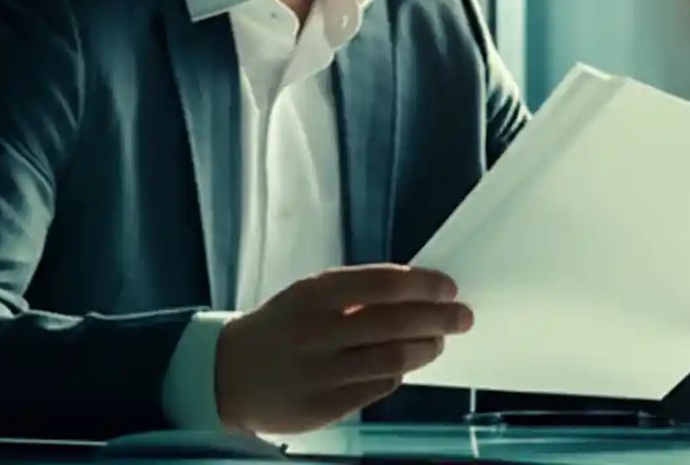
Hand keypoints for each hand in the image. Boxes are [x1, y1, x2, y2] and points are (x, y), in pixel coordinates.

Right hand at [214, 264, 472, 433]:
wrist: (227, 374)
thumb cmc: (282, 326)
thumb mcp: (308, 296)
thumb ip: (356, 293)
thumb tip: (418, 292)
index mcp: (315, 294)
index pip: (385, 284)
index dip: (425, 284)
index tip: (449, 287)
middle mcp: (319, 331)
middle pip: (397, 324)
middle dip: (440, 318)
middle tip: (462, 317)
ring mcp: (322, 372)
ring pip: (394, 359)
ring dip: (427, 348)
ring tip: (437, 342)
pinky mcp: (324, 407)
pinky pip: (378, 387)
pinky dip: (397, 373)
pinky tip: (400, 365)